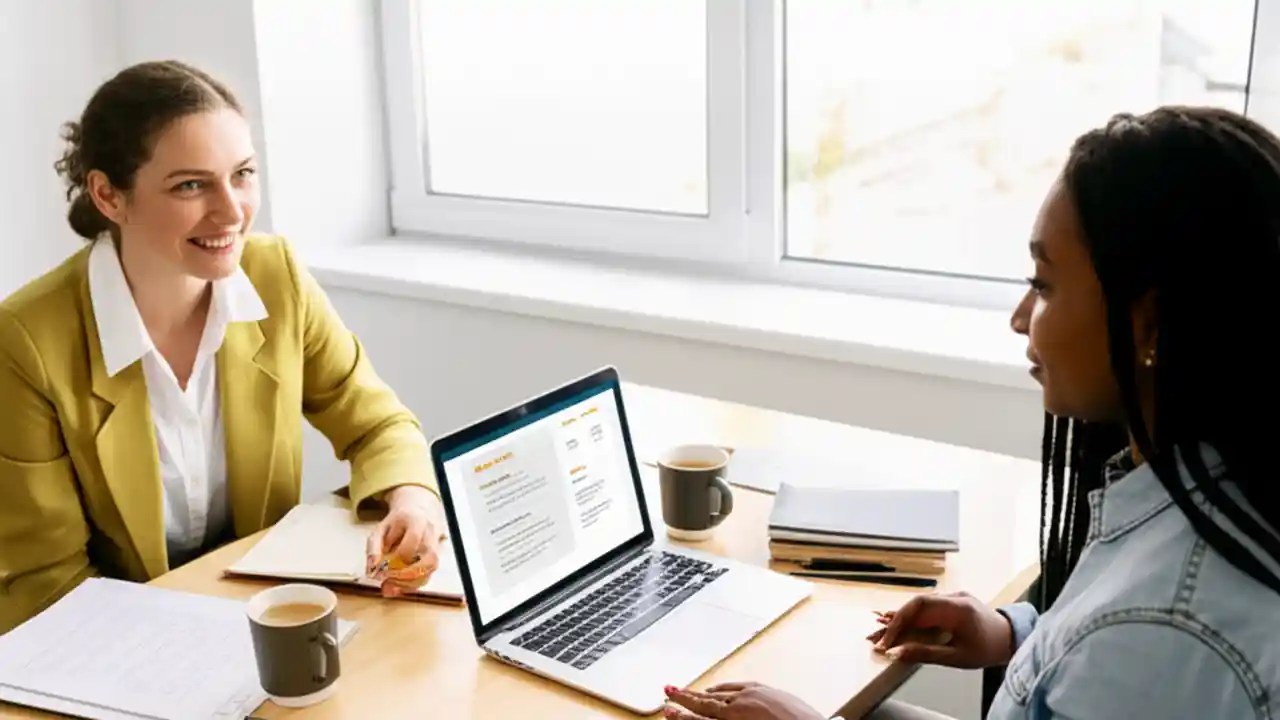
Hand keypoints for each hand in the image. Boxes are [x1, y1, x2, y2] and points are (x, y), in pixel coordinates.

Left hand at [365, 485, 444, 597]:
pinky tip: (397, 586)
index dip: (396, 559)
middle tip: (388, 580)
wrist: (418, 511)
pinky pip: (427, 576)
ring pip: (430, 570)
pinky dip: (412, 585)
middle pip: (429, 560)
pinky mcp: (435, 558)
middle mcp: (431, 535)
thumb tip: (372, 570)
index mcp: (417, 522)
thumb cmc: (398, 522)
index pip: (411, 543)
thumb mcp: (381, 529)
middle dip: (407, 576)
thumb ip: (373, 548)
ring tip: (390, 586)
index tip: (381, 569)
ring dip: (410, 583)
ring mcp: (436, 547)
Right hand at [663, 683, 825, 719]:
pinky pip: (739, 686)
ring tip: (690, 691)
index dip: (682, 713)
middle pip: (706, 700)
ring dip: (704, 691)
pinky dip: (725, 688)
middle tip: (668, 691)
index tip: (667, 708)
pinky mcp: (767, 689)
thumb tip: (715, 716)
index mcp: (735, 717)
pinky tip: (722, 689)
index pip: (701, 715)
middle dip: (686, 696)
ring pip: (722, 691)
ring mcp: (754, 693)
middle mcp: (741, 704)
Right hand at [866, 592, 1014, 667]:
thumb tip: (897, 653)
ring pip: (920, 605)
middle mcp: (954, 597)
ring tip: (879, 630)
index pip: (919, 607)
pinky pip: (928, 607)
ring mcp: (954, 597)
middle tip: (875, 636)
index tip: (886, 640)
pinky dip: (913, 617)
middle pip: (915, 605)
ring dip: (901, 618)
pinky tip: (897, 621)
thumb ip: (926, 654)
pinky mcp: (953, 602)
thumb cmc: (987, 650)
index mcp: (957, 608)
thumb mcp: (957, 657)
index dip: (898, 622)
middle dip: (893, 621)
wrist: (1011, 639)